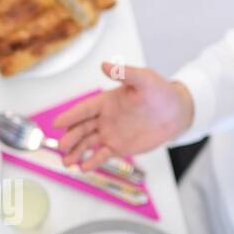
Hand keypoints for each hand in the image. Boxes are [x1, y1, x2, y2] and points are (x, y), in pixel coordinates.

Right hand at [53, 61, 194, 170]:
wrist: (177, 112)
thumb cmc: (161, 92)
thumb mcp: (144, 78)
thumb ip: (123, 73)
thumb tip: (104, 65)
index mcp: (106, 101)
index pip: (84, 109)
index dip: (70, 116)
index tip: (57, 123)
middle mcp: (104, 118)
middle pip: (81, 129)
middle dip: (70, 138)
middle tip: (62, 146)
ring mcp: (110, 133)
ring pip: (88, 144)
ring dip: (76, 152)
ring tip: (67, 162)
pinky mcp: (119, 147)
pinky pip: (102, 155)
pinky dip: (93, 161)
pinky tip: (84, 168)